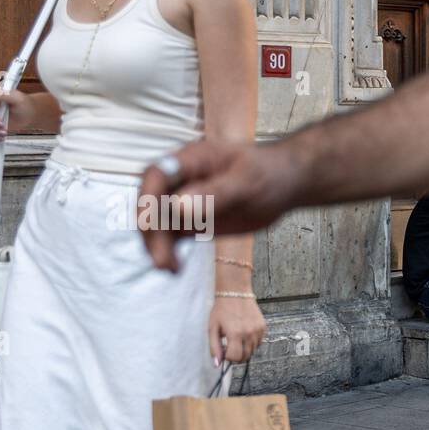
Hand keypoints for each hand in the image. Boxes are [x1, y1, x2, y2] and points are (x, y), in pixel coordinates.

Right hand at [140, 140, 298, 271]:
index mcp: (190, 160)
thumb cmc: (266, 174)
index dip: (146, 198)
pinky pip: (172, 237)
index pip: (157, 175)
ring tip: (169, 268)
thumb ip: (214, 194)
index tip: (145, 223)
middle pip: (152, 203)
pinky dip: (170, 252)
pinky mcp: (192, 221)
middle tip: (161, 259)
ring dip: (158, 246)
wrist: (283, 184)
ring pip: (159, 224)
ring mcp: (184, 201)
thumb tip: (177, 207)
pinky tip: (175, 268)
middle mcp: (180, 180)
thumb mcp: (245, 182)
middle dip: (151, 231)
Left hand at [208, 294, 266, 364]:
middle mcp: (249, 333)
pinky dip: (252, 342)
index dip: (228, 358)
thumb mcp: (212, 328)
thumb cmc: (221, 309)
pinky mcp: (263, 327)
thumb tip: (217, 364)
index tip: (225, 351)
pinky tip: (245, 332)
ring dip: (244, 349)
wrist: (235, 293)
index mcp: (235, 334)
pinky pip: (258, 342)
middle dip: (237, 355)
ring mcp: (258, 330)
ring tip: (237, 338)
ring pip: (253, 350)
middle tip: (230, 346)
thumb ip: (214, 347)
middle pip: (245, 356)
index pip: (235, 357)